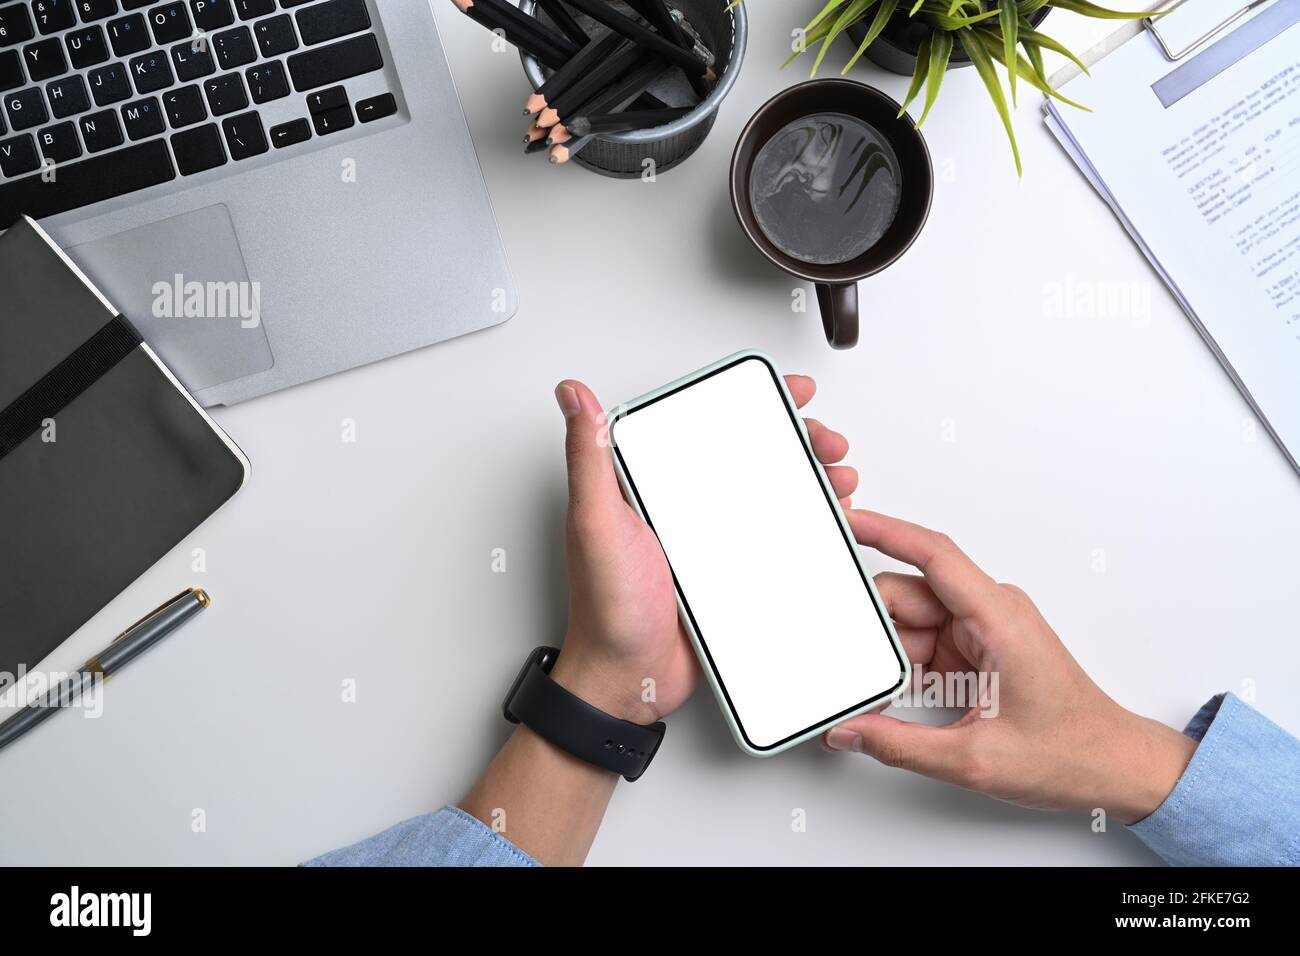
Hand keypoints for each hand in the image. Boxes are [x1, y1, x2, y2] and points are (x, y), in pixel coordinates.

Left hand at [551, 376, 857, 724]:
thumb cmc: (605, 609)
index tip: (788, 391)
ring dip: (809, 479)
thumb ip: (589, 458)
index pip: (705, 425)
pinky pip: (774, 540)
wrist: (628, 680)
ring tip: (838, 478)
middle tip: (826, 440)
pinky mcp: (731, 573)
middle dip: (797, 439)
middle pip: (749, 455)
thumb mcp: (595, 524)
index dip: (749, 401)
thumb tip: (573, 395)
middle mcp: (683, 507)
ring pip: (769, 495)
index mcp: (652, 485)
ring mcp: (710, 541)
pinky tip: (827, 523)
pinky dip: (804, 526)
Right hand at [823, 511, 1196, 823]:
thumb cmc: (1071, 751)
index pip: (934, 556)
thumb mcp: (974, 759)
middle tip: (847, 656)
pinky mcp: (978, 650)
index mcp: (999, 621)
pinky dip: (905, 666)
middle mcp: (991, 614)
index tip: (850, 520)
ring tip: (875, 690)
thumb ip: (900, 745)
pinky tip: (896, 694)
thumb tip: (849, 730)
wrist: (1113, 768)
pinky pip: (925, 644)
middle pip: (911, 595)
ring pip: (913, 623)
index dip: (887, 531)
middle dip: (874, 624)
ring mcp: (984, 631)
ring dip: (890, 653)